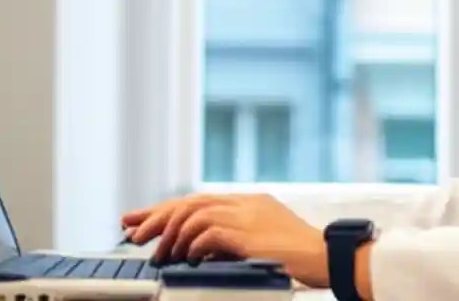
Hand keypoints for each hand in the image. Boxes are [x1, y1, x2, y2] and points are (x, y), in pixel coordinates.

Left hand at [121, 193, 329, 287]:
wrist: (327, 258)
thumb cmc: (300, 258)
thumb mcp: (261, 244)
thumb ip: (233, 240)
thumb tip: (197, 249)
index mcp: (248, 202)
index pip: (197, 201)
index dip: (165, 210)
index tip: (138, 220)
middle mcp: (244, 202)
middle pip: (189, 201)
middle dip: (155, 216)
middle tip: (131, 231)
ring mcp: (246, 214)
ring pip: (193, 213)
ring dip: (171, 234)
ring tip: (159, 253)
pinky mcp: (247, 230)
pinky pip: (207, 231)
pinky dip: (191, 243)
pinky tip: (185, 256)